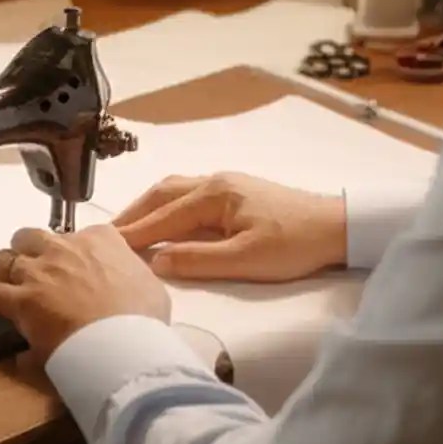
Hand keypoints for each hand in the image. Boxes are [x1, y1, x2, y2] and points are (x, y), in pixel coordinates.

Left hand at [0, 224, 169, 363]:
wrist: (121, 340)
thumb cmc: (144, 317)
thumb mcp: (151, 289)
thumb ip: (133, 279)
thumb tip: (124, 288)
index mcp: (101, 240)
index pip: (85, 234)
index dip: (77, 248)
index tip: (77, 261)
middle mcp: (65, 247)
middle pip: (35, 237)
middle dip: (30, 247)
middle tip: (30, 261)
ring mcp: (39, 272)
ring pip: (8, 258)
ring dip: (2, 263)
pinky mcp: (20, 300)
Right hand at [113, 172, 346, 282]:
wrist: (338, 227)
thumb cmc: (294, 244)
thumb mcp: (245, 260)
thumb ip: (198, 260)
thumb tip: (157, 261)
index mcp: (214, 194)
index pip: (162, 216)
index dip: (133, 234)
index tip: (104, 248)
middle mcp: (214, 182)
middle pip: (161, 194)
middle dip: (133, 215)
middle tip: (108, 237)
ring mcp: (226, 185)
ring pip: (174, 191)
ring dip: (148, 209)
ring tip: (129, 230)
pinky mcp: (236, 193)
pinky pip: (188, 196)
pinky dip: (167, 208)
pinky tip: (164, 222)